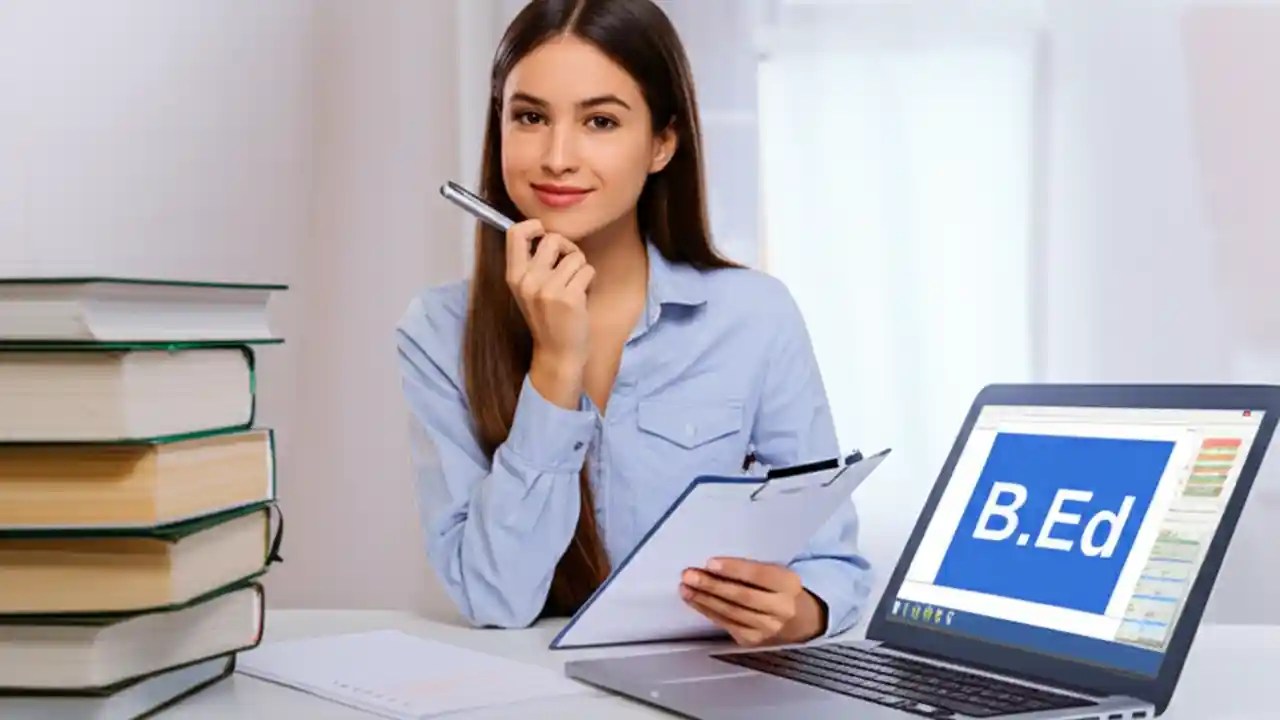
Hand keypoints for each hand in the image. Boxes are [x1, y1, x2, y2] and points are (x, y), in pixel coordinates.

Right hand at [505, 219, 594, 407]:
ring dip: (581, 268)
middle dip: (568, 248)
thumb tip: (543, 231)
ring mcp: (548, 289)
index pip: (515, 233)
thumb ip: (531, 263)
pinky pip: (588, 270)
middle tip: (569, 266)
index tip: (545, 234)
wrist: (558, 354)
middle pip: (553, 239)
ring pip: (576, 255)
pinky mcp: (570, 297)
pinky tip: (583, 296)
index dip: (534, 226)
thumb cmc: (547, 319)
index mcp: (514, 276)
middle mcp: (528, 280)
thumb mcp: (528, 291)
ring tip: (576, 286)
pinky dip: (590, 281)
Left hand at [680, 558, 826, 646]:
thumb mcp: (776, 572)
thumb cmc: (778, 587)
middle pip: (742, 596)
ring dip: (704, 600)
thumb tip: (713, 565)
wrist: (798, 619)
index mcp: (789, 584)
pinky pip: (726, 624)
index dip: (733, 569)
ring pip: (731, 613)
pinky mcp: (753, 640)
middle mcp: (781, 609)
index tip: (710, 562)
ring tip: (685, 588)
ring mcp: (767, 628)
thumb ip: (752, 569)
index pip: (759, 575)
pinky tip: (694, 601)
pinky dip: (708, 611)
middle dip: (712, 586)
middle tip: (689, 575)